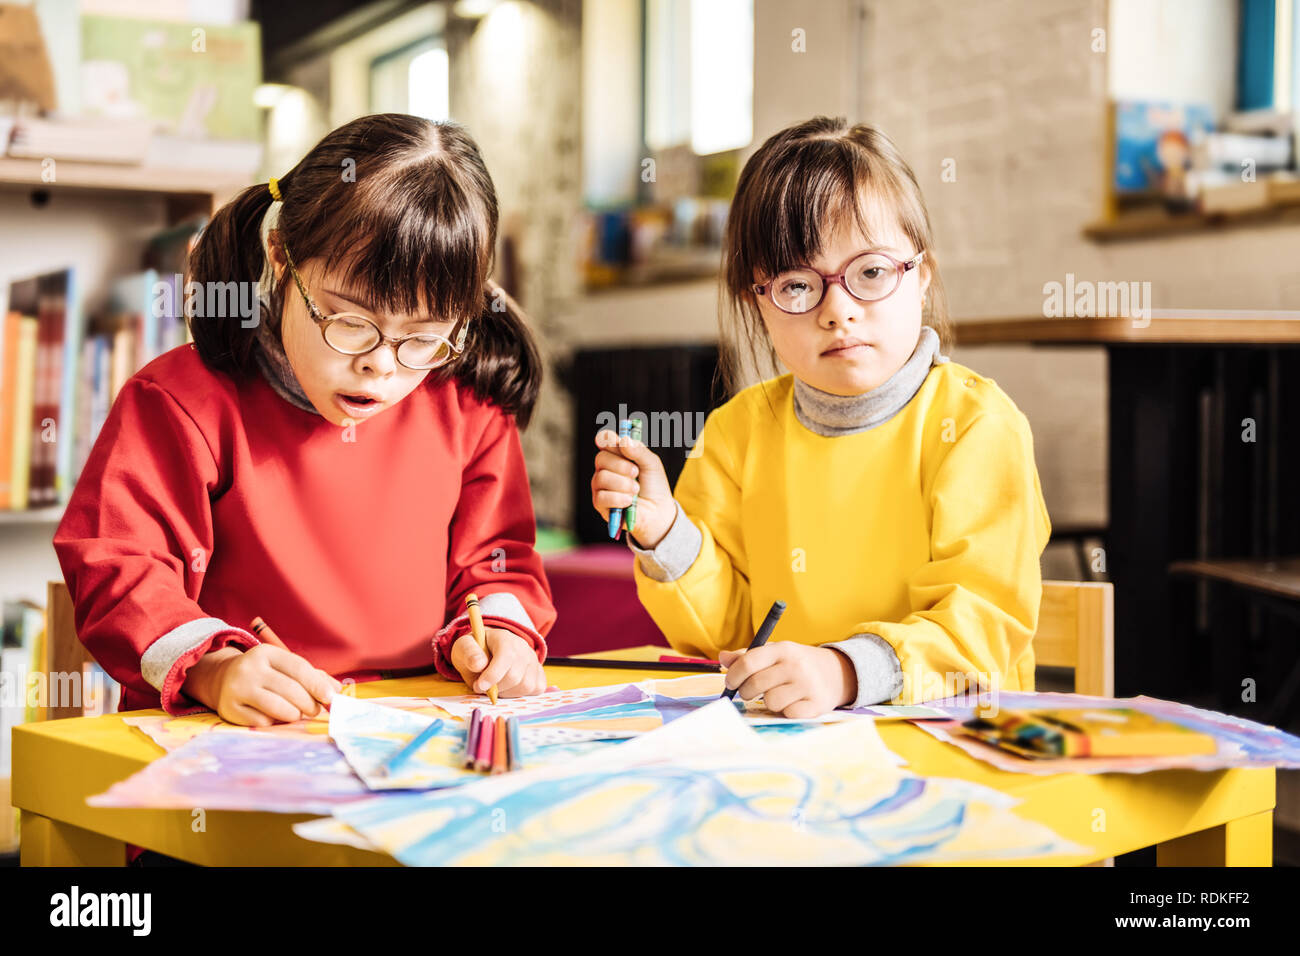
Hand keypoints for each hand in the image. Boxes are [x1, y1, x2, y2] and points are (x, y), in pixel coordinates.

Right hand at [183, 644, 342, 726]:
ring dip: (294, 715)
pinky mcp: (229, 709)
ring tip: (297, 714)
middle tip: (314, 710)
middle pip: (290, 690)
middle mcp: (249, 668)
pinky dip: (274, 723)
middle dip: (309, 704)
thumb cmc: (264, 674)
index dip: (318, 685)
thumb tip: (337, 691)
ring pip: (277, 708)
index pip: (299, 668)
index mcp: (266, 653)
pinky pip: (262, 722)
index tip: (330, 698)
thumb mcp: (285, 667)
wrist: (221, 679)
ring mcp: (237, 689)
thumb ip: (313, 676)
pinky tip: (274, 717)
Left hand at [450, 627, 545, 696]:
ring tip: (496, 685)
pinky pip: (536, 689)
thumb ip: (469, 653)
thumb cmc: (476, 651)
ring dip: (507, 692)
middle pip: (515, 677)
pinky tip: (509, 687)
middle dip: (496, 687)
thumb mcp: (464, 647)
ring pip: (526, 686)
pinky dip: (521, 693)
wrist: (488, 650)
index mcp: (504, 638)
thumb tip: (478, 664)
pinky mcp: (539, 672)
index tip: (479, 686)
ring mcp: (534, 660)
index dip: (492, 675)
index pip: (505, 657)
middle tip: (482, 686)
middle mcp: (523, 648)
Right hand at [591, 428, 675, 548]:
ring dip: (622, 484)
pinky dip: (617, 498)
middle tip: (636, 473)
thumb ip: (639, 451)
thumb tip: (624, 440)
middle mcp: (605, 468)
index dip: (606, 439)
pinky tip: (629, 501)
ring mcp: (600, 486)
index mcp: (617, 455)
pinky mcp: (600, 504)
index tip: (612, 439)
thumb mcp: (652, 464)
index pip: (604, 441)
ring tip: (636, 490)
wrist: (658, 512)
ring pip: (601, 478)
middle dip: (620, 465)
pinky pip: (601, 497)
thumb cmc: (654, 485)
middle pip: (601, 458)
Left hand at [719, 642, 857, 717]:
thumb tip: (722, 658)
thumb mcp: (775, 653)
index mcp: (782, 649)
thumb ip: (748, 657)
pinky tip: (792, 703)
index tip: (730, 683)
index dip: (733, 676)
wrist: (836, 673)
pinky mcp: (816, 704)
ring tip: (777, 695)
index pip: (748, 662)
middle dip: (746, 691)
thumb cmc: (795, 664)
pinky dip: (785, 712)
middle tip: (750, 692)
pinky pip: (788, 714)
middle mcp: (795, 665)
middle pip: (755, 684)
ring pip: (770, 702)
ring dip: (769, 702)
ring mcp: (807, 685)